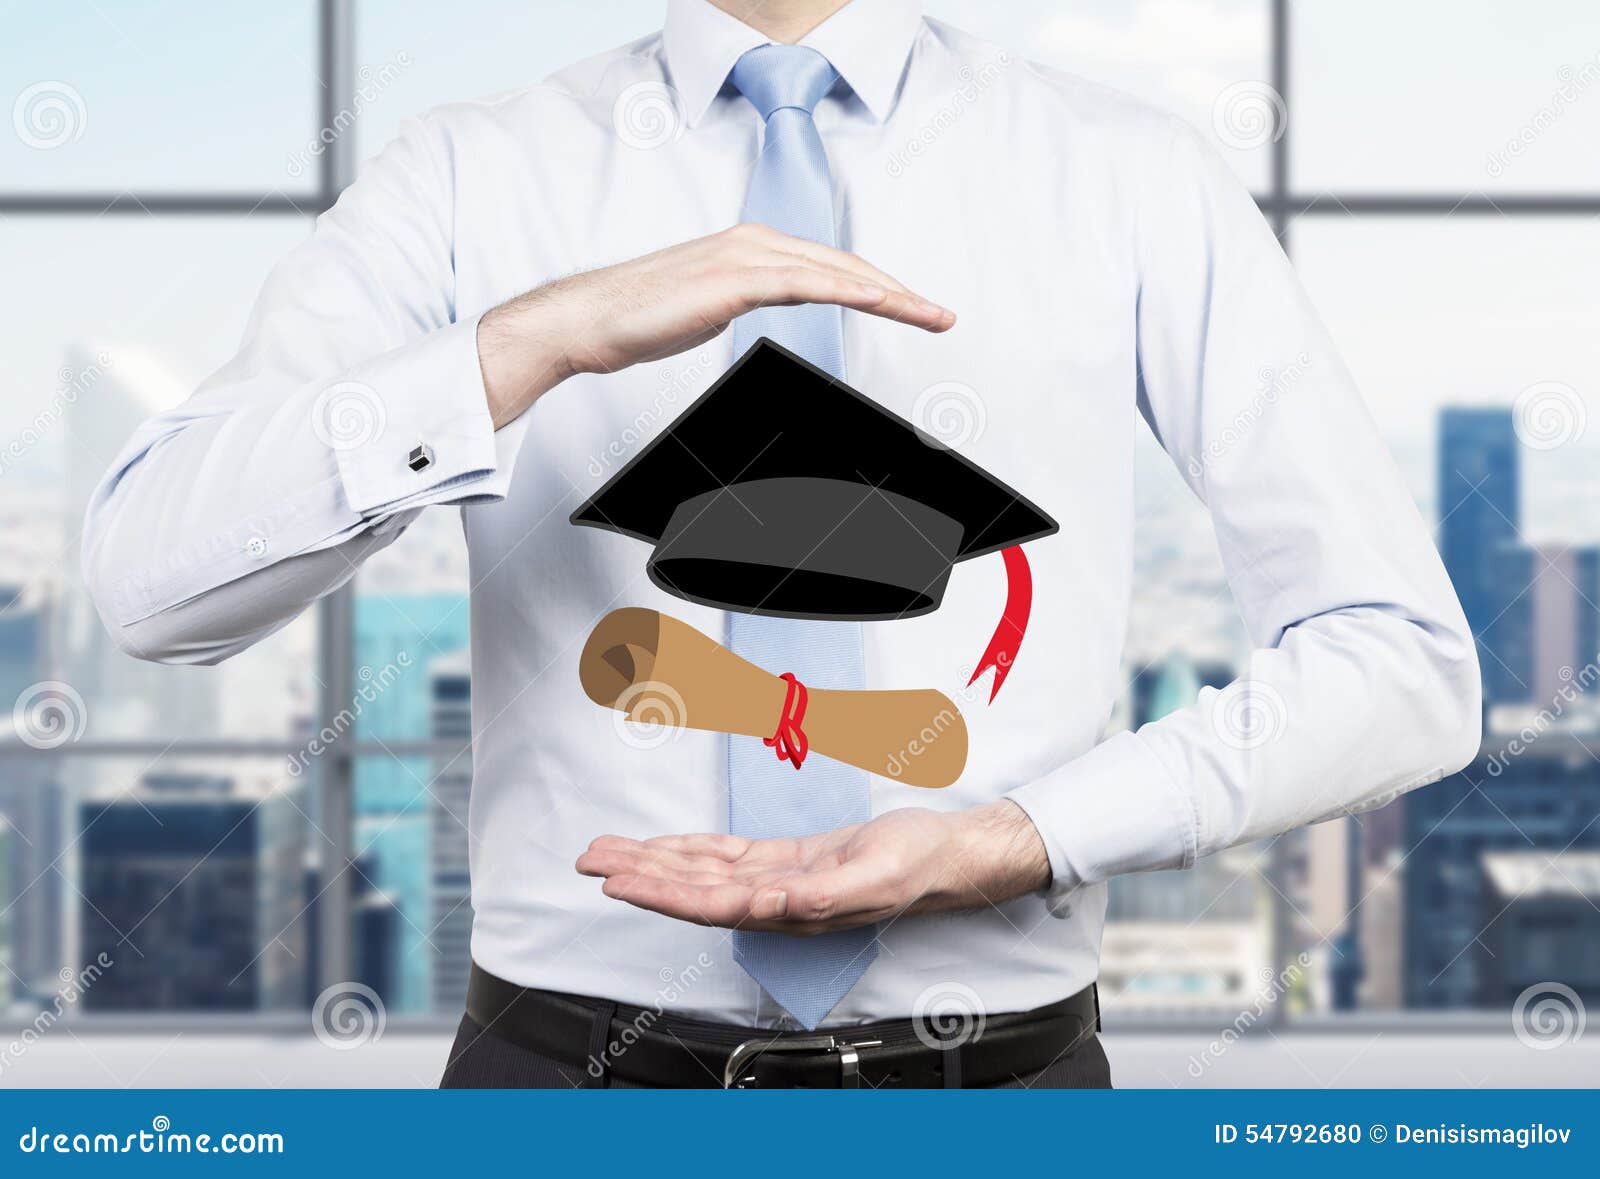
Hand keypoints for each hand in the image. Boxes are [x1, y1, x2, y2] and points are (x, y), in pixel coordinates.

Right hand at [476, 223, 955, 427]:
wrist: (593, 319)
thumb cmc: (641, 320)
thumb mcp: (711, 308)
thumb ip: (751, 301)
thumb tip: (778, 311)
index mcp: (752, 247)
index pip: (829, 266)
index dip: (877, 285)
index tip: (914, 308)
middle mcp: (755, 241)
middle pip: (844, 265)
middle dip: (899, 290)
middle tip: (941, 315)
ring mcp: (745, 256)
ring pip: (834, 271)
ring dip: (889, 292)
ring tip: (928, 315)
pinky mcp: (734, 278)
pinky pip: (804, 283)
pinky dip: (847, 290)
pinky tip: (878, 301)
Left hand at [576, 800, 1050, 935]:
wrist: (947, 855)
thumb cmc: (919, 865)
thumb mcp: (876, 877)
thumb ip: (822, 897)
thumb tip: (771, 904)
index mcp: (791, 909)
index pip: (711, 902)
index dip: (662, 892)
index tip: (619, 881)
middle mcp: (776, 900)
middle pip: (692, 888)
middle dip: (639, 874)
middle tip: (589, 860)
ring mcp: (780, 880)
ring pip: (703, 871)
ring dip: (655, 861)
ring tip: (609, 851)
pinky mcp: (789, 860)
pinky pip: (728, 856)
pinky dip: (692, 849)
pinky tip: (666, 845)